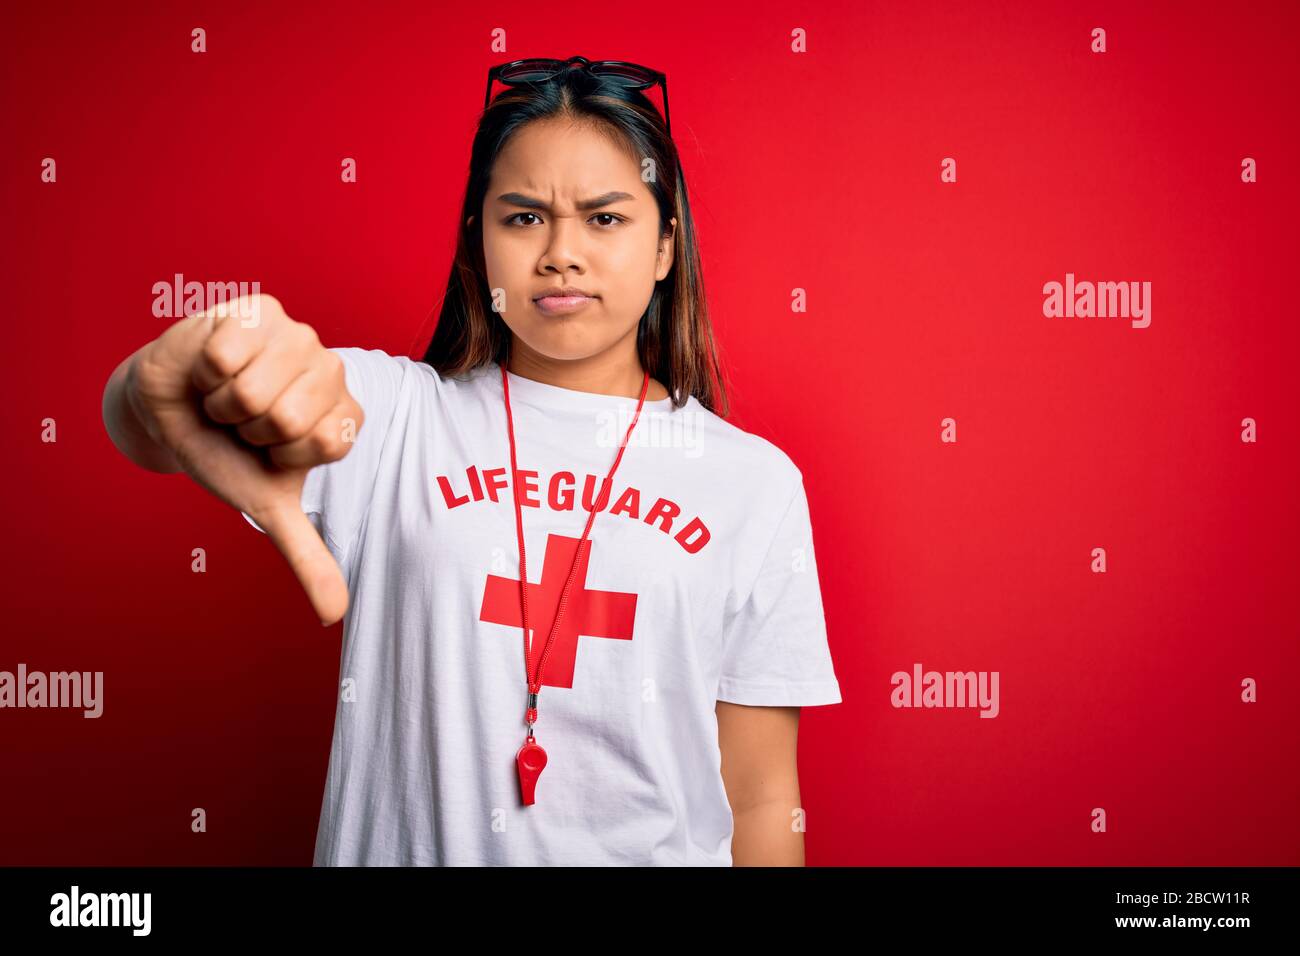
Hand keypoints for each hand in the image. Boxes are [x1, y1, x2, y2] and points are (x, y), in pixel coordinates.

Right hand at [126, 293, 362, 624]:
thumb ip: (307, 556)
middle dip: (247, 429)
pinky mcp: (259, 309)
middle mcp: (331, 368)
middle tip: (240, 421)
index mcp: (344, 413)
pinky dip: (204, 370)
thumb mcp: (266, 505)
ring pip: (254, 389)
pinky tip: (210, 367)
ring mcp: (298, 334)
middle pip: (286, 417)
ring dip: (223, 401)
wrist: (172, 408)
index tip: (267, 447)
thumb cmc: (226, 451)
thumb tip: (335, 615)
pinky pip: (228, 354)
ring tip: (224, 395)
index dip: (280, 454)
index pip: (326, 444)